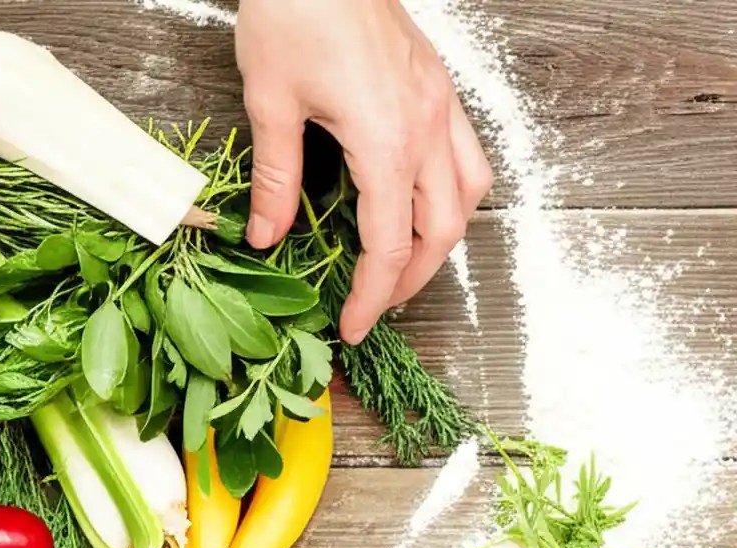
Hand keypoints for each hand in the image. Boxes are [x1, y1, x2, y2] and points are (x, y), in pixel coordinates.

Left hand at [235, 0, 492, 343]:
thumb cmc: (294, 11)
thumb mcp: (269, 102)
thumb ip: (276, 178)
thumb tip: (268, 235)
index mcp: (386, 139)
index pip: (388, 245)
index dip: (373, 297)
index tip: (353, 326)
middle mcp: (426, 125)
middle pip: (441, 229)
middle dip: (410, 280)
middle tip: (373, 304)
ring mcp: (439, 103)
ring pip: (468, 192)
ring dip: (440, 238)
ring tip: (401, 262)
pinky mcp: (436, 86)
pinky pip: (466, 153)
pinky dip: (450, 191)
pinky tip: (418, 199)